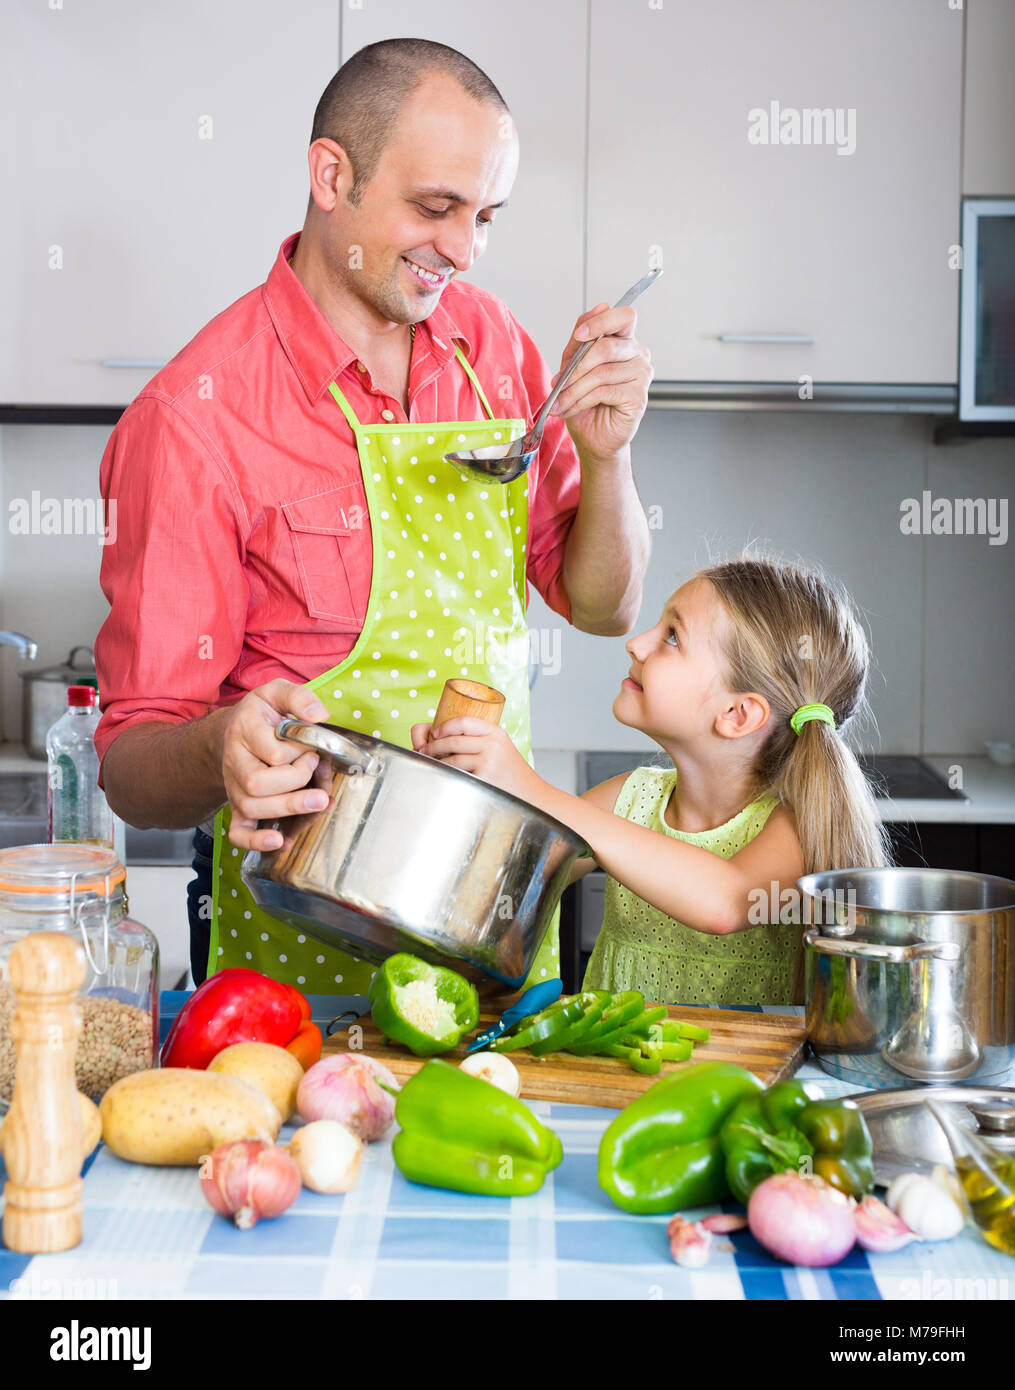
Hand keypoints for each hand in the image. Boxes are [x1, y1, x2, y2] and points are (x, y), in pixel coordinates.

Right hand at [222, 680, 332, 851]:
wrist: (234, 731)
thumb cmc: (262, 715)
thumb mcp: (278, 692)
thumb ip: (299, 698)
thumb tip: (319, 715)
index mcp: (244, 730)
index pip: (272, 751)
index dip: (299, 752)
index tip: (312, 747)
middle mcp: (235, 761)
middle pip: (257, 783)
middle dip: (296, 779)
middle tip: (315, 766)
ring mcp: (234, 787)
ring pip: (252, 808)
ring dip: (289, 807)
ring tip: (319, 799)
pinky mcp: (238, 807)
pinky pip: (239, 833)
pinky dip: (257, 841)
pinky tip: (279, 842)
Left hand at [410, 717, 543, 802]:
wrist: (532, 795)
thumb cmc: (512, 774)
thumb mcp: (501, 749)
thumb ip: (481, 741)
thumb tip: (445, 737)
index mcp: (496, 733)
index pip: (464, 722)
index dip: (445, 726)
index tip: (435, 733)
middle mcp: (493, 744)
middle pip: (453, 740)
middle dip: (434, 747)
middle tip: (425, 752)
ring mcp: (488, 761)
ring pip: (452, 759)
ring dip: (438, 763)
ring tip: (434, 766)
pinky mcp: (484, 778)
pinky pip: (457, 774)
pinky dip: (448, 776)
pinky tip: (446, 778)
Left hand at [549, 301, 652, 461]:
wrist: (593, 439)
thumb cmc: (586, 404)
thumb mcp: (574, 367)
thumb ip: (581, 341)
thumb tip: (597, 308)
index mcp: (624, 342)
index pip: (623, 317)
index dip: (600, 322)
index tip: (579, 336)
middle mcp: (638, 355)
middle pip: (607, 345)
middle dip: (576, 366)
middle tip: (558, 383)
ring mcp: (642, 376)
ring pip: (601, 371)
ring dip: (573, 389)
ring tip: (561, 402)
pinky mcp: (638, 397)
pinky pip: (604, 391)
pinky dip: (581, 400)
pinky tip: (571, 409)